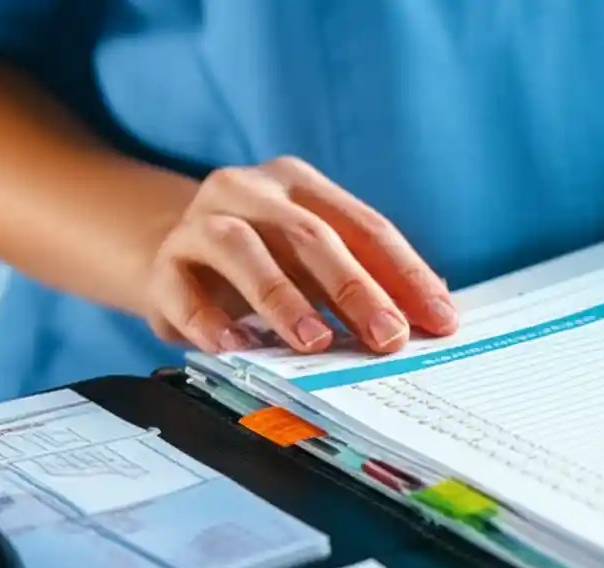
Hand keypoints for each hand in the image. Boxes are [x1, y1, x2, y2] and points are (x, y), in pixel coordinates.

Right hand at [145, 156, 456, 353]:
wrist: (167, 255)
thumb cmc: (264, 260)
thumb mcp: (318, 261)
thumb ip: (371, 277)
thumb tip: (437, 310)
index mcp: (301, 184)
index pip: (365, 227)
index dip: (406, 275)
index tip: (440, 320)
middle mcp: (249, 191)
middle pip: (311, 236)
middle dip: (355, 290)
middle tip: (387, 337)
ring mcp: (200, 223)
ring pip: (243, 250)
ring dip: (283, 299)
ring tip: (315, 342)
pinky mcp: (163, 264)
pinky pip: (184, 290)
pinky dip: (212, 321)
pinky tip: (238, 347)